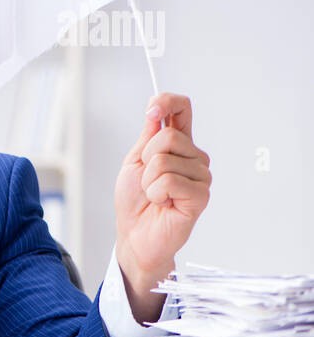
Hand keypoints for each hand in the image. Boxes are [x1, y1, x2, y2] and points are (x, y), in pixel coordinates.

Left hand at [113, 93, 210, 321]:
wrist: (135, 234)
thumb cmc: (135, 201)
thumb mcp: (135, 162)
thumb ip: (148, 135)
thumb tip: (156, 108)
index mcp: (178, 146)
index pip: (183, 110)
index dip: (168, 103)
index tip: (153, 110)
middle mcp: (194, 157)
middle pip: (168, 137)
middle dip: (146, 160)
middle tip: (148, 181)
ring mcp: (200, 176)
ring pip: (165, 160)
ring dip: (149, 181)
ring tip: (155, 195)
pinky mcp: (201, 195)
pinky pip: (169, 181)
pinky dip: (156, 193)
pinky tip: (163, 203)